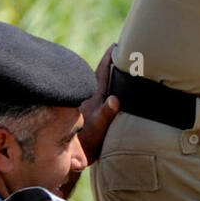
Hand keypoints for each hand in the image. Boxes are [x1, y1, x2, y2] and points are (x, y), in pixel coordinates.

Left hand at [77, 42, 119, 164]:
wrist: (74, 157)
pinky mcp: (93, 111)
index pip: (103, 70)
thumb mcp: (98, 129)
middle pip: (103, 73)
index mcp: (94, 95)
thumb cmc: (87, 144)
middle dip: (113, 61)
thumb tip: (115, 99)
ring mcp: (93, 103)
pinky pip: (105, 93)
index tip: (118, 43)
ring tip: (124, 64)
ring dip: (112, 73)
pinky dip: (112, 86)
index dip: (111, 57)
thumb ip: (106, 114)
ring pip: (103, 83)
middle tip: (125, 48)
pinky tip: (117, 88)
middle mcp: (93, 96)